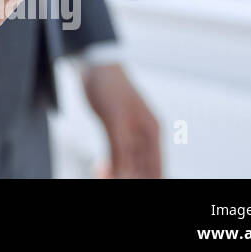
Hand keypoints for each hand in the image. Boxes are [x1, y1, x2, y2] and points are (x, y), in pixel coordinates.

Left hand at [82, 63, 162, 177]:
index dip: (150, 179)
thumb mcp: (115, 119)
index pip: (156, 167)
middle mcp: (144, 134)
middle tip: (110, 180)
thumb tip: (124, 174)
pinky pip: (116, 153)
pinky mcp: (116, 130)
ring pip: (128, 162)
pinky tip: (101, 169)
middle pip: (142, 167)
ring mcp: (130, 132)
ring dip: (118, 172)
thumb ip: (120, 147)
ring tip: (101, 176)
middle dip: (131, 177)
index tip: (141, 185)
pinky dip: (110, 163)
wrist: (94, 66)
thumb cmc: (109, 86)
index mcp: (151, 131)